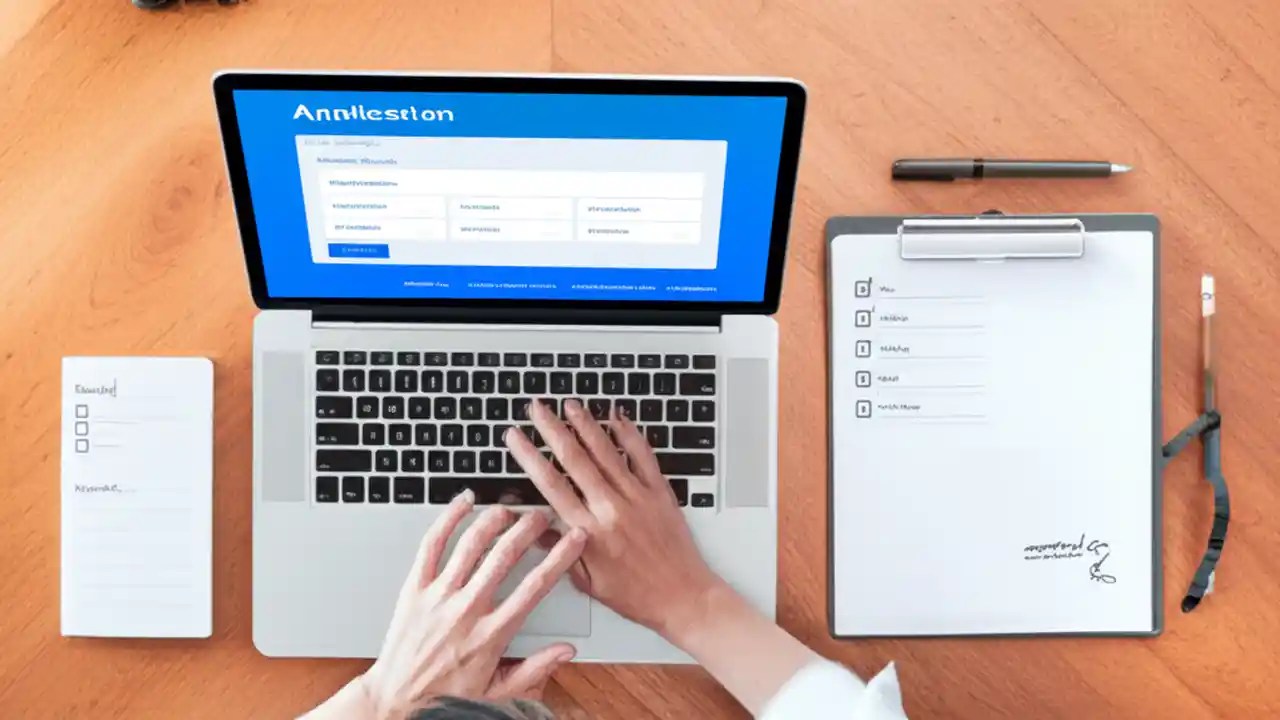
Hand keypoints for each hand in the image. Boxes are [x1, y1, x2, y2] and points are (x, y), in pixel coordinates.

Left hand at [359, 490, 586, 718]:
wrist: (395, 700)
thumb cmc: (446, 696)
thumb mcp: (497, 693)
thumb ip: (534, 670)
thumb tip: (567, 651)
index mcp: (491, 634)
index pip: (535, 587)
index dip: (559, 558)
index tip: (574, 539)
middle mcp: (466, 610)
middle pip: (505, 556)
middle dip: (529, 529)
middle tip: (542, 515)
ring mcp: (438, 596)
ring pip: (471, 545)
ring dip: (494, 520)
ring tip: (510, 509)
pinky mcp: (414, 589)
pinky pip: (431, 545)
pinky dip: (448, 519)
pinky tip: (463, 503)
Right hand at [504, 399, 725, 641]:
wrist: (683, 597)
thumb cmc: (638, 596)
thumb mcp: (589, 582)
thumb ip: (561, 552)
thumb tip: (536, 531)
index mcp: (588, 532)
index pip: (551, 484)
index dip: (529, 456)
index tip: (516, 437)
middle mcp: (611, 509)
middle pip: (574, 458)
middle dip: (551, 428)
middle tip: (537, 408)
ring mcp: (637, 497)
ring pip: (606, 451)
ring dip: (585, 423)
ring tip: (570, 404)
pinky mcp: (659, 492)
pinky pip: (642, 455)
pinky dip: (629, 433)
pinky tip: (617, 417)